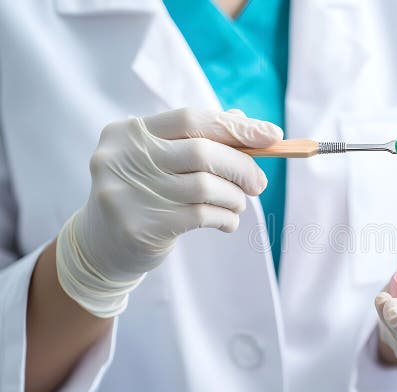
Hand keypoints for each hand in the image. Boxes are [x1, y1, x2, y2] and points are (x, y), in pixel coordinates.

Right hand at [56, 108, 281, 316]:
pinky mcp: (141, 227)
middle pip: (202, 152)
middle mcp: (123, 159)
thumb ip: (200, 139)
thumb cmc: (145, 193)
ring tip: (237, 204)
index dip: (235, 127)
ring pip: (206, 186)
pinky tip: (227, 222)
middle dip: (242, 166)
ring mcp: (128, 193)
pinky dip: (226, 217)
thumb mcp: (163, 161)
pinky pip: (202, 215)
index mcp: (128, 133)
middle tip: (258, 183)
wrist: (102, 246)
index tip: (272, 136)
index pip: (191, 119)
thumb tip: (248, 122)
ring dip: (235, 197)